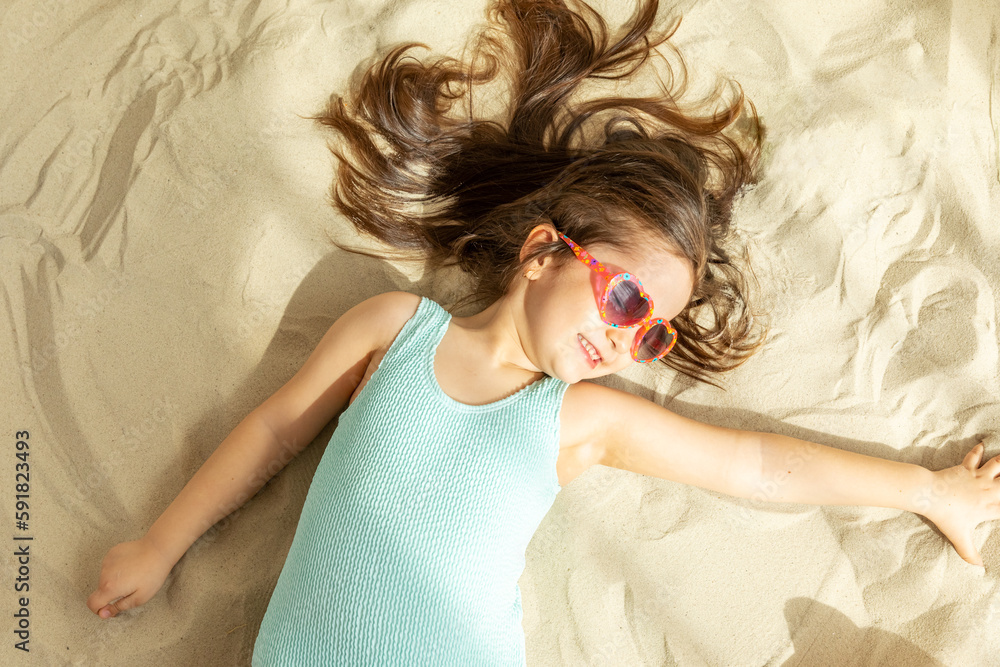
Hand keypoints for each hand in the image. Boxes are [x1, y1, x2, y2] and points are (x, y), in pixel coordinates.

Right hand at [86, 538, 174, 618]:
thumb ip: (119, 607)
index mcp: (110, 588)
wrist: (158, 549)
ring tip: (133, 575)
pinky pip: (110, 565)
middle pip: (101, 590)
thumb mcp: (140, 598)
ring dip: (114, 580)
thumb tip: (104, 613)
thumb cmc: (153, 574)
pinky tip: (131, 565)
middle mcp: (104, 574)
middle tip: (131, 588)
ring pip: (105, 577)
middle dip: (111, 593)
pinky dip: (117, 568)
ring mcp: (107, 561)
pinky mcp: (112, 552)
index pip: (92, 603)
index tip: (109, 608)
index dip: (98, 609)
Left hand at [919, 442, 999, 567]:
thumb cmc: (945, 517)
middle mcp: (989, 491)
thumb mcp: (959, 538)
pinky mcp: (966, 468)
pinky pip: (974, 457)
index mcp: (990, 508)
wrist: (929, 495)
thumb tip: (978, 570)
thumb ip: (970, 553)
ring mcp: (979, 477)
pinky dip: (978, 451)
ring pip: (998, 465)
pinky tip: (982, 445)